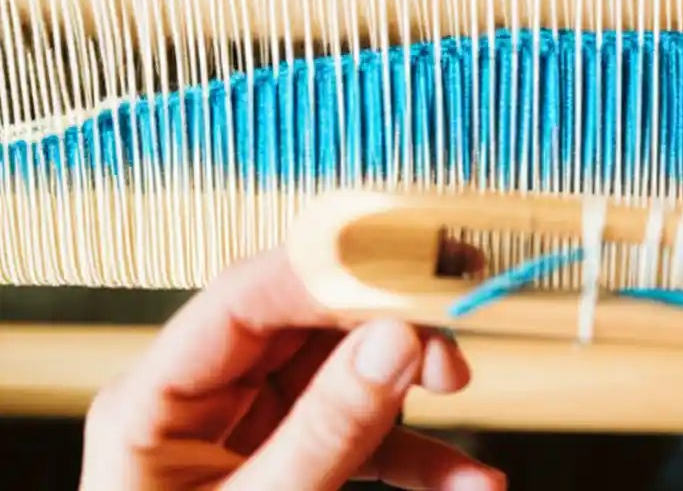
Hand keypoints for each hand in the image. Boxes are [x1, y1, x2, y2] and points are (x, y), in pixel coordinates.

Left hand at [80, 247, 505, 490]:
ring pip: (344, 372)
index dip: (331, 274)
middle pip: (305, 324)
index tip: (412, 271)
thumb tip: (394, 340)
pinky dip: (417, 455)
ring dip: (412, 388)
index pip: (246, 298)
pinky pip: (361, 436)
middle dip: (386, 325)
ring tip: (460, 390)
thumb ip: (325, 431)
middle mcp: (204, 397)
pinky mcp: (291, 458)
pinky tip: (467, 478)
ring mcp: (250, 427)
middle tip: (449, 333)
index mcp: (157, 398)